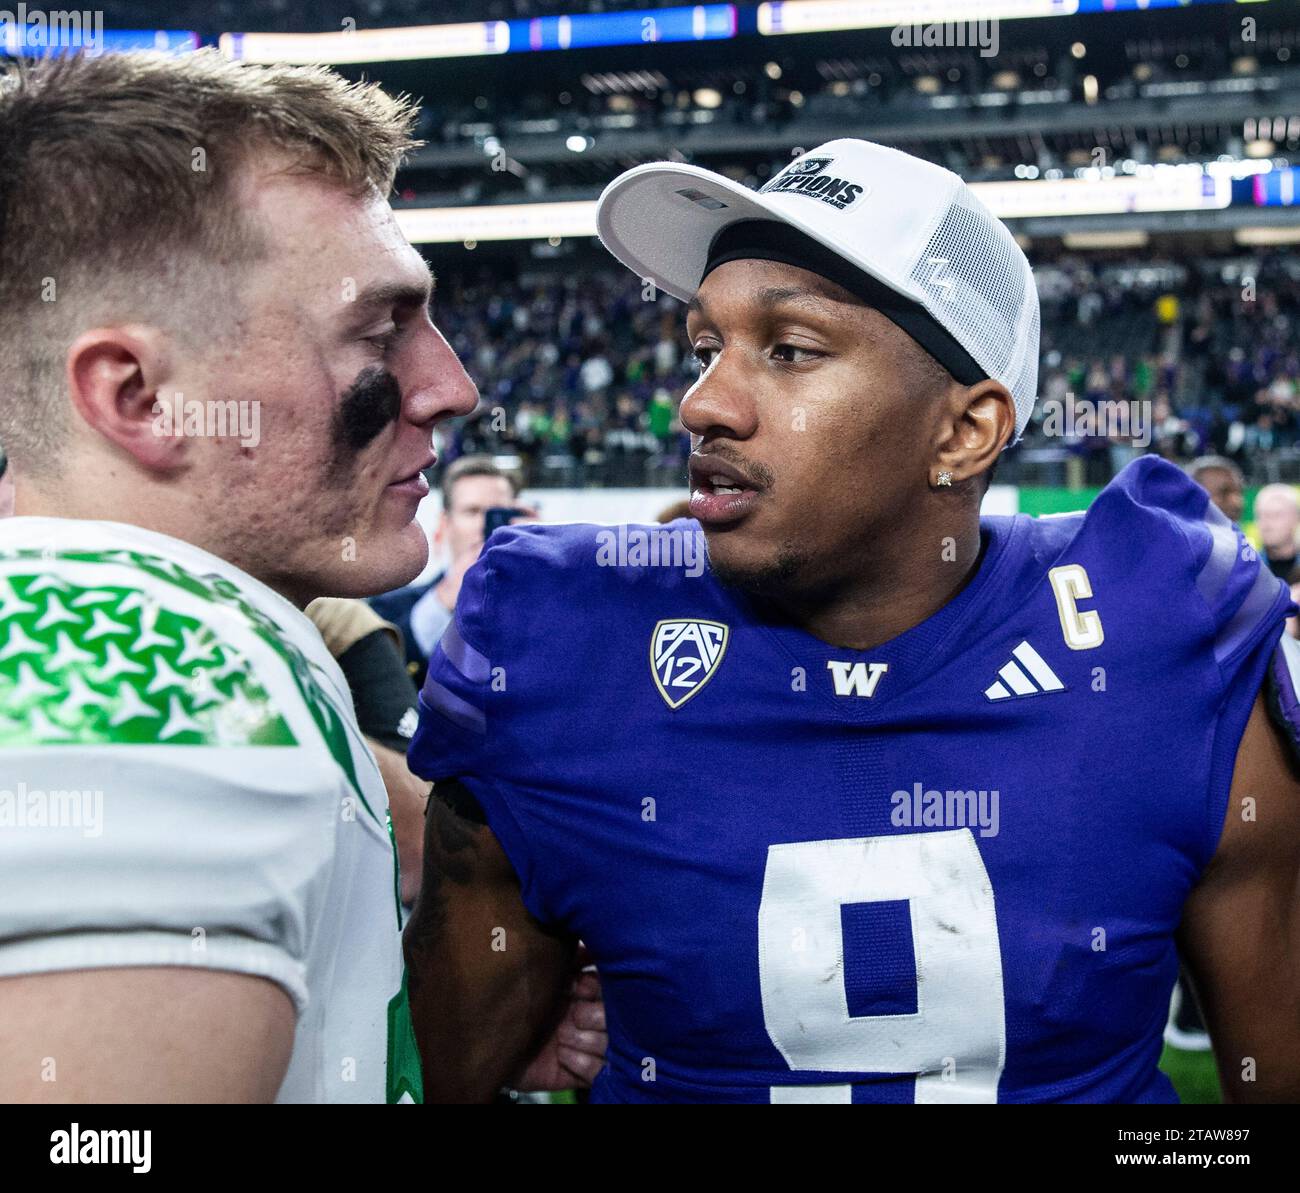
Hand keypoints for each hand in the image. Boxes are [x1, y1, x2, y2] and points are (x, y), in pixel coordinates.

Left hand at [513, 953, 605, 1091]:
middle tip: (572, 1016)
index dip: (595, 988)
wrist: (484, 1041)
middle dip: (592, 1016)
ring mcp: (584, 1047)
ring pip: (608, 1044)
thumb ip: (566, 959)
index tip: (578, 986)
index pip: (605, 987)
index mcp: (578, 992)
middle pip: (612, 1018)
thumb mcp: (539, 975)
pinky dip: (582, 1063)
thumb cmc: (511, 1002)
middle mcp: (586, 1019)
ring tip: (562, 1037)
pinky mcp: (577, 1074)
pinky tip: (562, 1055)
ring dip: (585, 1039)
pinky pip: (597, 1072)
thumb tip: (589, 945)